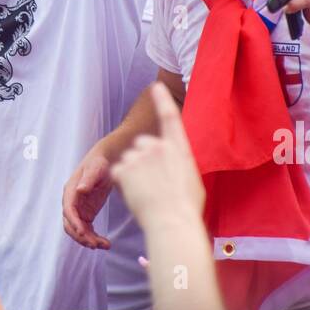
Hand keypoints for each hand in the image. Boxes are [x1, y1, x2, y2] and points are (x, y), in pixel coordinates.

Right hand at [62, 148, 113, 249]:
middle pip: (70, 225)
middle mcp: (71, 203)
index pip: (68, 210)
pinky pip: (87, 230)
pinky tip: (105, 243)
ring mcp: (78, 210)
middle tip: (95, 244)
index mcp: (70, 192)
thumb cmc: (98, 164)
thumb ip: (88, 179)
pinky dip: (94, 238)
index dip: (74, 222)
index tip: (83, 232)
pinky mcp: (86, 215)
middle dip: (81, 236)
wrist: (104, 164)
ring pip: (78, 231)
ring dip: (88, 240)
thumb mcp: (95, 169)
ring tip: (104, 245)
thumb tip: (80, 190)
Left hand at [110, 84, 203, 230]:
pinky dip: (122, 183)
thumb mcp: (191, 178)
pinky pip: (118, 172)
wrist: (172, 222)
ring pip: (128, 160)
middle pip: (142, 143)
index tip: (155, 86)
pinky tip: (135, 195)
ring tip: (145, 192)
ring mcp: (140, 156)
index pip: (170, 117)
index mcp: (179, 148)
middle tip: (151, 181)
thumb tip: (173, 163)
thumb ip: (179, 163)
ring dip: (132, 173)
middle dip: (142, 158)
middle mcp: (159, 146)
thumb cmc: (186, 207)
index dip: (162, 100)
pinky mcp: (124, 169)